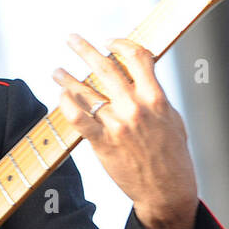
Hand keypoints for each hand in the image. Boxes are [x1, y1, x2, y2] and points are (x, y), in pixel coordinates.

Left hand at [53, 36, 198, 228]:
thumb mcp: (172, 119)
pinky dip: (67, 105)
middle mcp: (136, 107)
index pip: (138, 57)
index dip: (121, 44)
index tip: (109, 41)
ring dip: (68, 78)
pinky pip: (79, 119)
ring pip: (87, 92)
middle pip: (106, 68)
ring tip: (56, 71)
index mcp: (156, 98)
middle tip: (71, 38)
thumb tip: (143, 78)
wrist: (167, 190)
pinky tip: (60, 97)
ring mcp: (118, 125)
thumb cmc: (172, 155)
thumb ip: (155, 97)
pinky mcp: (104, 143)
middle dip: (85, 50)